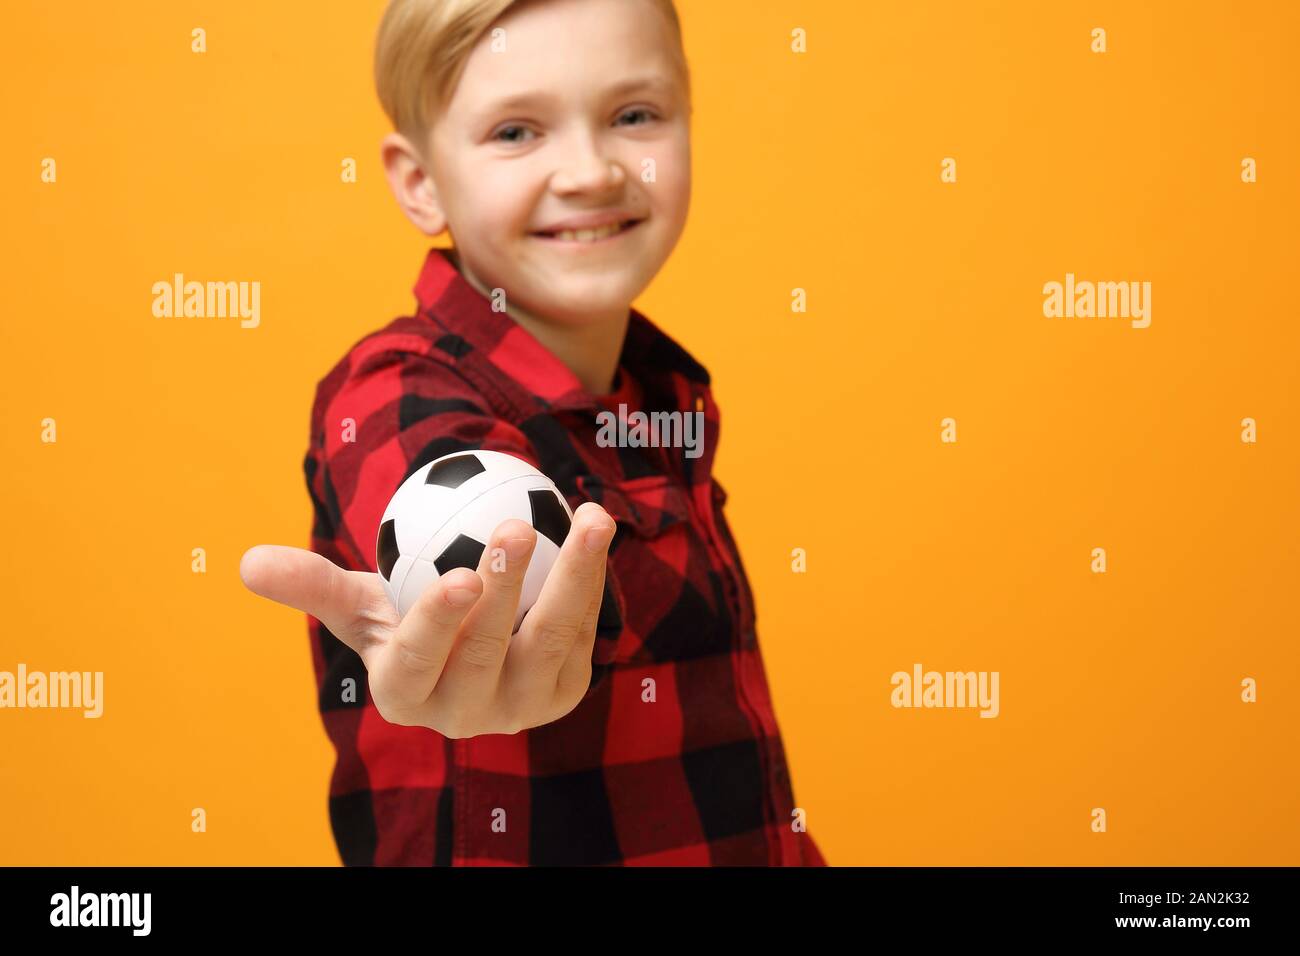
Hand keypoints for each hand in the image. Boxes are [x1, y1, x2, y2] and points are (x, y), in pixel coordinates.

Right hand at [238, 502, 616, 736]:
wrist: (472, 646)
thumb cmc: (402, 614)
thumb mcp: (359, 601)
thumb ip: (311, 584)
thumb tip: (247, 562)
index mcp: (405, 696)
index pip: (417, 663)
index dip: (438, 624)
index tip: (459, 573)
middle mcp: (466, 714)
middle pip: (489, 653)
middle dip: (506, 591)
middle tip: (514, 526)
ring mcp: (522, 708)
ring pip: (551, 641)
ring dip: (572, 578)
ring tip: (586, 518)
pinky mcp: (565, 692)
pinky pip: (583, 631)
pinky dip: (592, 579)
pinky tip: (594, 525)